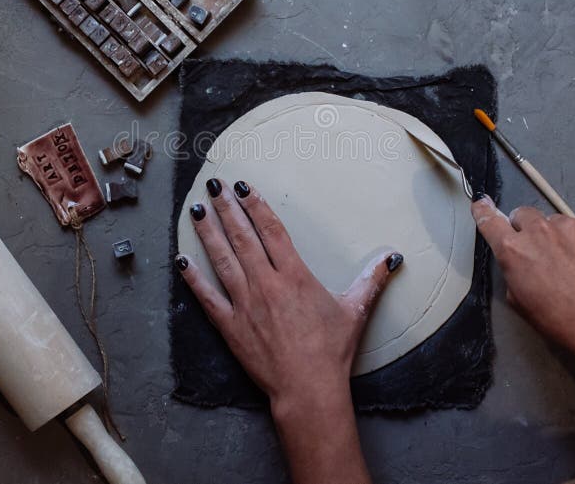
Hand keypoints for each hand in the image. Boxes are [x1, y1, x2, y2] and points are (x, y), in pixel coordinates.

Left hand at [176, 178, 402, 483]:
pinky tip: (181, 260)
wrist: (308, 390)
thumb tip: (393, 258)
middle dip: (226, 208)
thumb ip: (372, 280)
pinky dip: (193, 278)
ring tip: (196, 209)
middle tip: (214, 184)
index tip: (243, 187)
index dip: (256, 205)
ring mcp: (245, 304)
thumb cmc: (332, 351)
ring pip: (222, 259)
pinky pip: (207, 297)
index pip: (272, 230)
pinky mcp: (230, 326)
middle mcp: (266, 284)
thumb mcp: (356, 310)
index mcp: (294, 276)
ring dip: (208, 233)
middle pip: (243, 237)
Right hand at [473, 194, 574, 418]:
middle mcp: (537, 230)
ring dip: (553, 235)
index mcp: (512, 249)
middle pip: (522, 214)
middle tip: (536, 250)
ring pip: (552, 221)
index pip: (489, 220)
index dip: (483, 212)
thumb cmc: (557, 319)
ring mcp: (568, 226)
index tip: (481, 204)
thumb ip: (511, 267)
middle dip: (525, 228)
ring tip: (567, 261)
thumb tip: (516, 257)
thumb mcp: (518, 299)